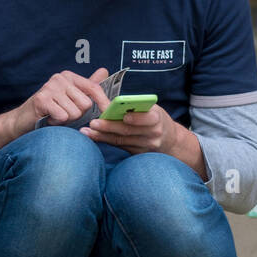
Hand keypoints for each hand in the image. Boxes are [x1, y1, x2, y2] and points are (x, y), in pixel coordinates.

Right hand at [15, 67, 110, 130]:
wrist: (23, 121)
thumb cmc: (51, 111)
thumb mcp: (71, 98)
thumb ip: (87, 87)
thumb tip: (104, 71)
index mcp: (69, 76)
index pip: (94, 88)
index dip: (103, 102)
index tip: (109, 114)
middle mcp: (60, 78)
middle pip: (85, 104)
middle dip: (78, 115)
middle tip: (64, 114)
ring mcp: (50, 87)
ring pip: (75, 113)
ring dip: (66, 121)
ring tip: (55, 117)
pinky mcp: (42, 99)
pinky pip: (63, 116)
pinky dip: (57, 123)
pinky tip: (49, 119)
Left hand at [82, 103, 208, 180]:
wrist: (170, 141)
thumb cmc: (155, 119)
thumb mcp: (152, 108)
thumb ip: (136, 105)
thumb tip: (114, 101)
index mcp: (157, 118)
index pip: (147, 119)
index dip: (135, 118)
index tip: (122, 116)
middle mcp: (153, 134)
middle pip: (128, 131)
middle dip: (109, 127)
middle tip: (93, 123)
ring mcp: (146, 147)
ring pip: (121, 141)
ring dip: (102, 136)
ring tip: (87, 132)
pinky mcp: (138, 155)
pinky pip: (120, 147)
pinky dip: (106, 141)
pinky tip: (93, 138)